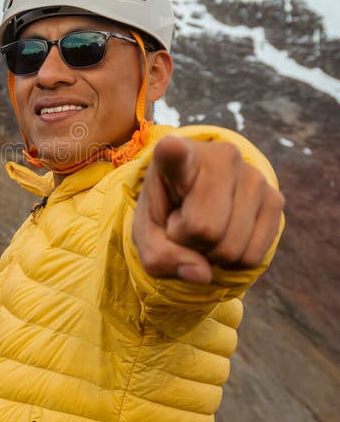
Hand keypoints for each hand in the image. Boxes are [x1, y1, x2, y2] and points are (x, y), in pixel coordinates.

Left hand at [133, 136, 284, 283]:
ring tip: (204, 228)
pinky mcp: (275, 198)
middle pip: (205, 229)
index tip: (170, 147)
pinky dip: (235, 260)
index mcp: (173, 157)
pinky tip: (225, 235)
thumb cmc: (165, 214)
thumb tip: (204, 274)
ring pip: (232, 247)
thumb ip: (161, 258)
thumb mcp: (147, 237)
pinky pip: (254, 255)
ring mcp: (253, 175)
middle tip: (184, 225)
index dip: (172, 153)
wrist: (195, 204)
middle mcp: (220, 157)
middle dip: (190, 243)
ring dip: (213, 253)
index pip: (174, 155)